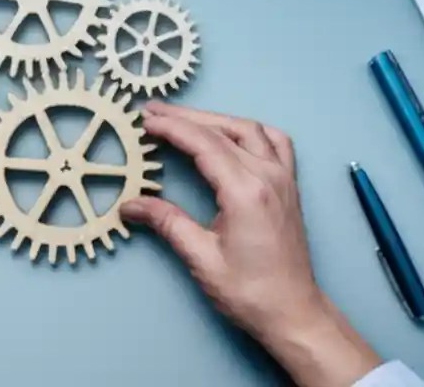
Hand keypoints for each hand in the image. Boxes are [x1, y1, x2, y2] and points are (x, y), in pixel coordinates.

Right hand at [120, 102, 380, 386]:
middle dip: (186, 118)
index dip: (172, 128)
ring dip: (215, 119)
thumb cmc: (250, 292)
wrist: (293, 312)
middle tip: (152, 112)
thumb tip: (130, 205)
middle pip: (223, 130)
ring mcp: (284, 178)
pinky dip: (249, 130)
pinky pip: (275, 142)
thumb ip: (167, 223)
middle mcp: (269, 176)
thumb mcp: (202, 257)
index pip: (204, 144)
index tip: (145, 121)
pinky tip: (233, 133)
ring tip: (184, 119)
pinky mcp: (289, 186)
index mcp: (246, 191)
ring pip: (249, 129)